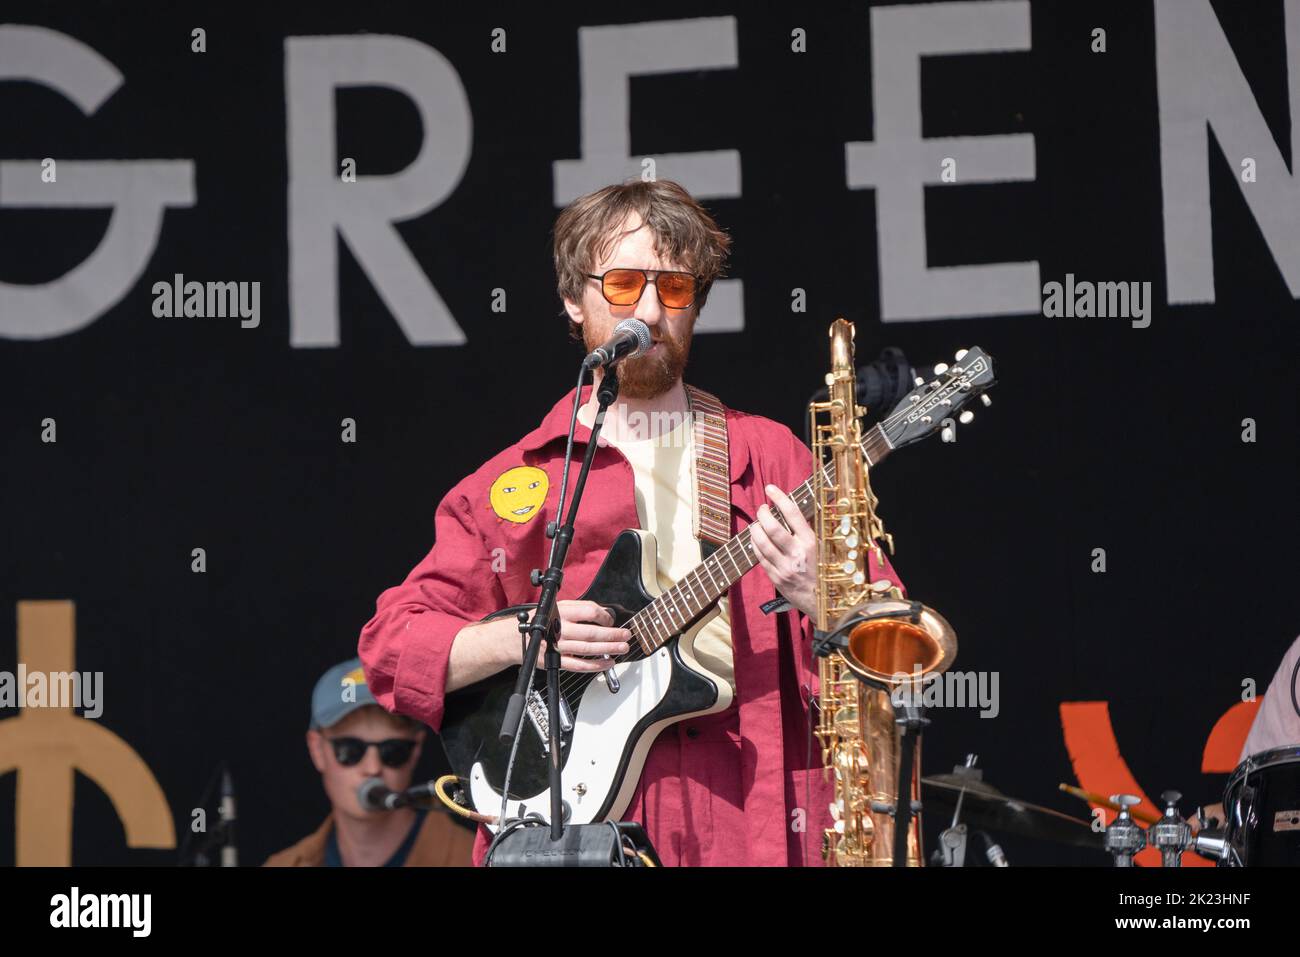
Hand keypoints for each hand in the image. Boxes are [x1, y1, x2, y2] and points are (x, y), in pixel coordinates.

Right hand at [514, 600, 630, 672]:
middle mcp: (560, 629)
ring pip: (588, 649)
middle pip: (592, 632)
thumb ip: (579, 608)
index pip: (589, 611)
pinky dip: (596, 665)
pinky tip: (608, 663)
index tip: (611, 620)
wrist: (514, 638)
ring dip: (608, 649)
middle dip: (612, 635)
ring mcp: (558, 646)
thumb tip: (603, 613)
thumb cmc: (539, 621)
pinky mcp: (556, 661)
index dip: (605, 617)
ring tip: (622, 648)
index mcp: (561, 612)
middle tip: (626, 635)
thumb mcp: (557, 606)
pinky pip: (579, 665)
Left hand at [750, 483, 817, 618]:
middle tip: (762, 508)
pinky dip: (755, 545)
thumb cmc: (828, 572)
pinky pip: (760, 558)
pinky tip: (755, 540)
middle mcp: (797, 554)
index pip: (792, 513)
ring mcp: (785, 567)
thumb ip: (810, 532)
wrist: (827, 604)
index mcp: (812, 542)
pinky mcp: (777, 578)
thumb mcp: (826, 549)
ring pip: (762, 542)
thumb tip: (795, 512)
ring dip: (755, 529)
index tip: (770, 489)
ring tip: (756, 523)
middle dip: (762, 513)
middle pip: (772, 527)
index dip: (779, 497)